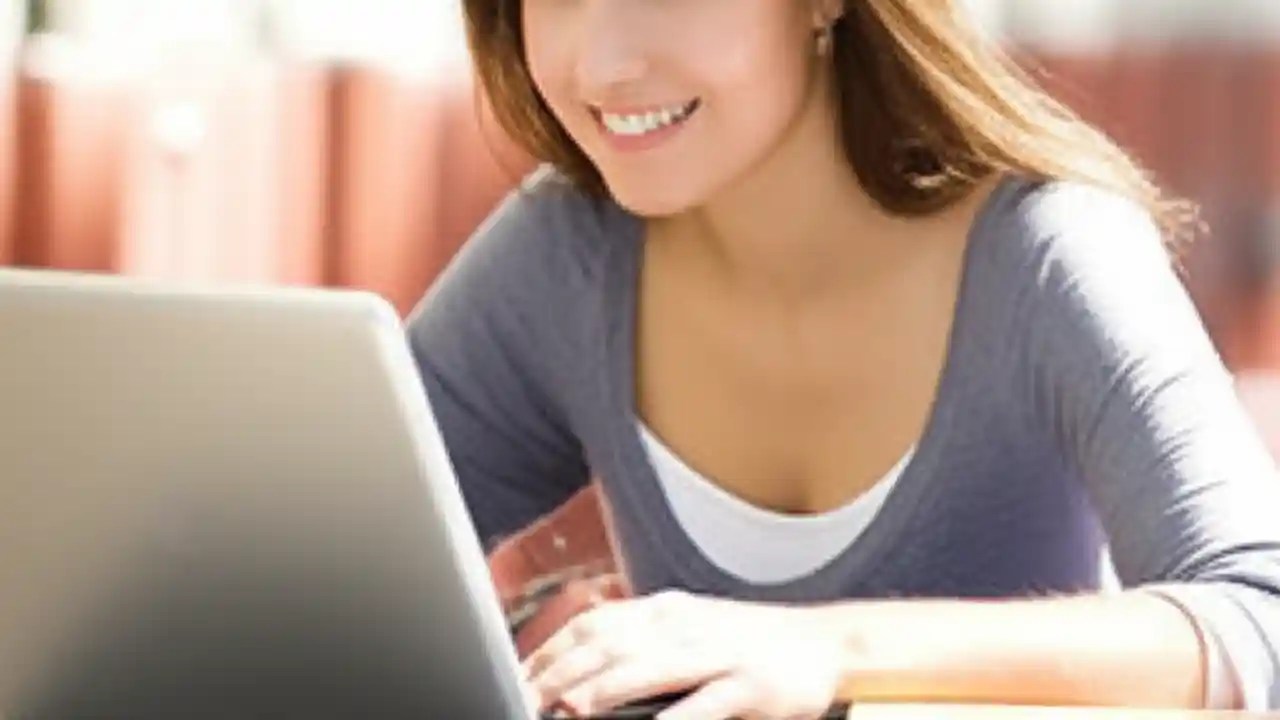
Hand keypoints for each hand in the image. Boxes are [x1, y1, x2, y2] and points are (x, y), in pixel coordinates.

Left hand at [522, 589, 845, 719]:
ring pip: (647, 667)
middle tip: (526, 697)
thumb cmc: (749, 643)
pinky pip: (704, 702)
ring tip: (567, 708)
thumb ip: (638, 644)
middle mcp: (684, 625)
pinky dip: (672, 717)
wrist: (824, 643)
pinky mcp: (749, 684)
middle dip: (561, 672)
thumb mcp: (688, 631)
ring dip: (601, 689)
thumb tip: (580, 667)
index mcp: (664, 611)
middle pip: (608, 644)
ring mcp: (717, 652)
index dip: (550, 648)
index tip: (517, 674)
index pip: (592, 623)